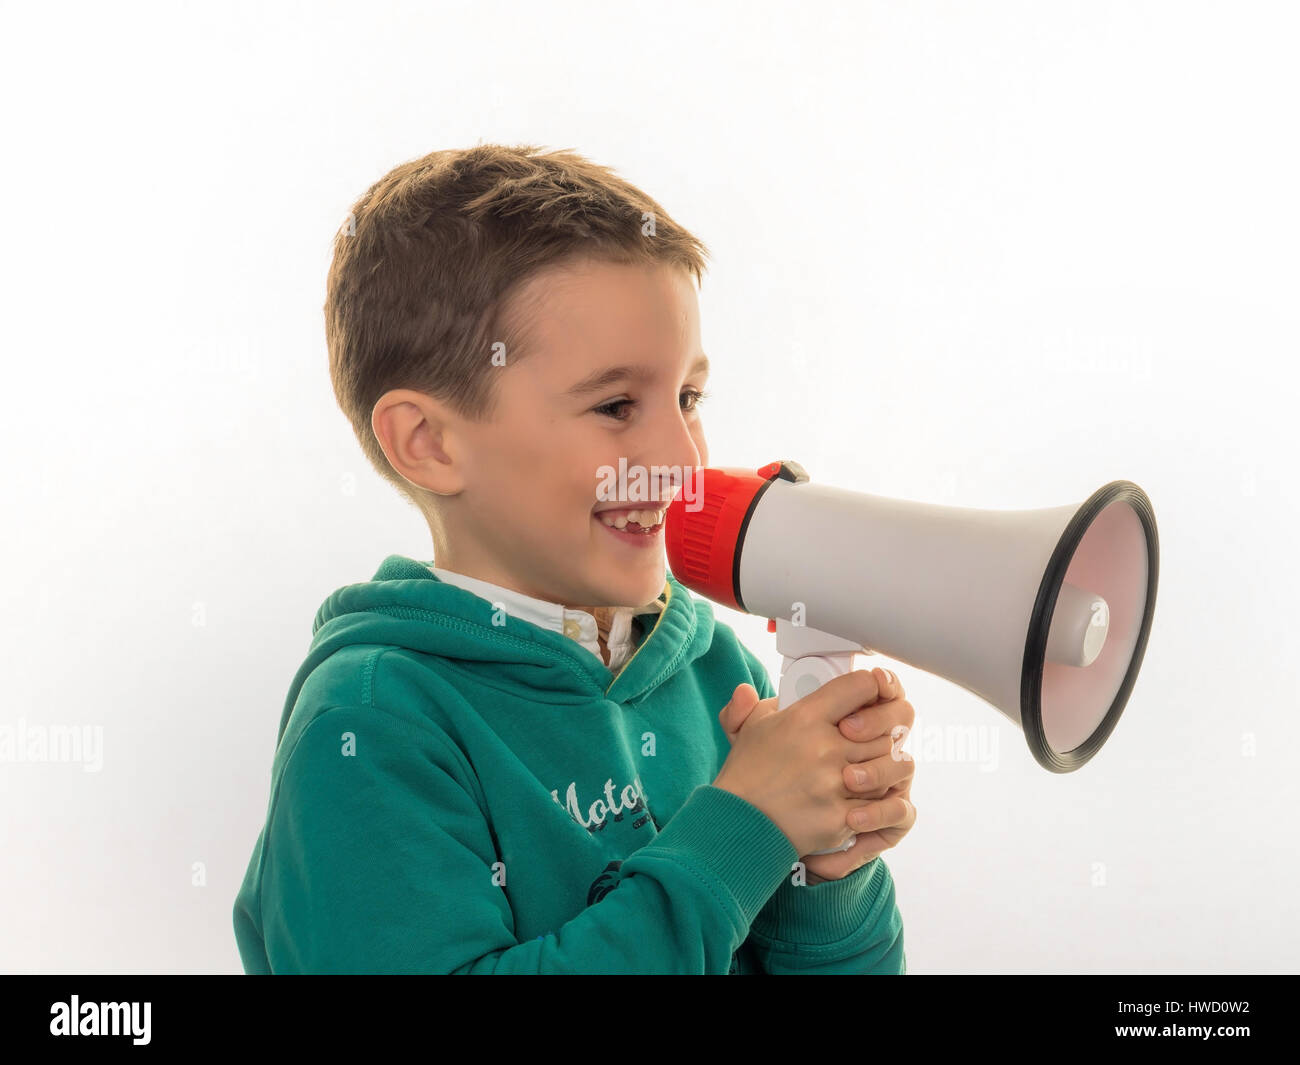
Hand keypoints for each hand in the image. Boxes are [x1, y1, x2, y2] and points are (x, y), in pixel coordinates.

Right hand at [719, 666, 916, 883]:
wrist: (740, 825)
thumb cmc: (747, 775)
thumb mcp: (748, 727)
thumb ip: (753, 702)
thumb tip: (747, 691)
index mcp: (805, 717)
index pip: (860, 686)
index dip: (872, 686)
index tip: (869, 693)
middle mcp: (825, 747)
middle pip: (884, 729)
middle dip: (881, 732)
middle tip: (873, 735)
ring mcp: (836, 783)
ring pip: (889, 765)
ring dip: (883, 765)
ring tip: (869, 765)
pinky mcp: (842, 816)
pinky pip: (880, 801)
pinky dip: (876, 797)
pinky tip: (861, 793)